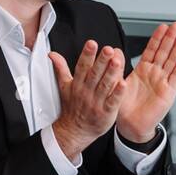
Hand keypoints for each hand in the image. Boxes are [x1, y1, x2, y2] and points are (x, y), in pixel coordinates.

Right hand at [48, 40, 125, 158]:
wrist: (75, 130)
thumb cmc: (72, 108)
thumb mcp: (64, 86)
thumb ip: (60, 68)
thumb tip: (52, 55)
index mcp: (78, 84)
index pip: (82, 66)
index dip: (87, 55)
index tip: (91, 43)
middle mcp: (87, 91)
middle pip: (94, 74)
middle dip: (101, 61)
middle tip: (108, 49)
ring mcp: (96, 102)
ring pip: (104, 85)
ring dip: (111, 73)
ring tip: (117, 61)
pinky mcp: (106, 112)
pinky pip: (112, 101)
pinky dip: (117, 93)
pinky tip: (123, 84)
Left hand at [116, 22, 175, 143]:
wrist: (130, 124)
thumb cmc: (124, 106)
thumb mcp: (117, 83)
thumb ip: (117, 68)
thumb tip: (113, 50)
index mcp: (142, 70)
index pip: (151, 50)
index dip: (157, 38)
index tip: (162, 26)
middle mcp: (154, 74)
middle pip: (165, 52)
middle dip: (171, 38)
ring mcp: (163, 81)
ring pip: (172, 61)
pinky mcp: (168, 92)